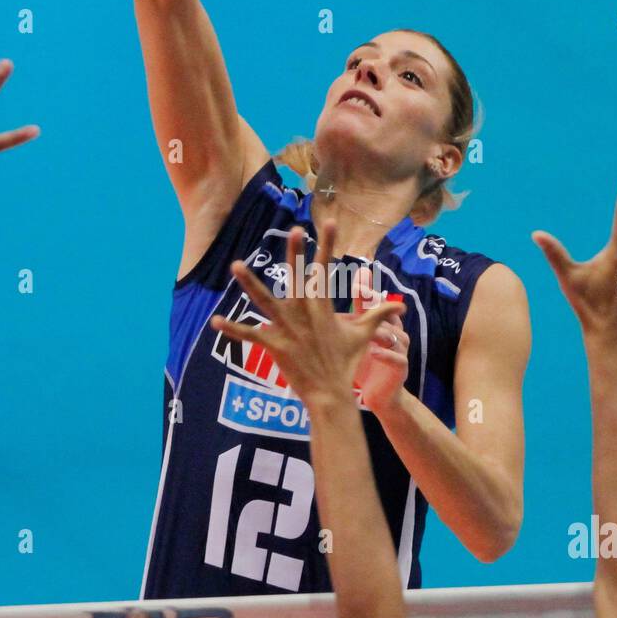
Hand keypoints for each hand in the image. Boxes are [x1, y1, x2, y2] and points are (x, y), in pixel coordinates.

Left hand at [210, 223, 403, 409]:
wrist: (332, 394)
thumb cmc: (346, 363)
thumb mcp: (364, 336)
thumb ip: (378, 315)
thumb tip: (401, 306)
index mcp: (323, 307)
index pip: (325, 269)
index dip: (326, 245)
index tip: (328, 223)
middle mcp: (305, 313)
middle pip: (298, 277)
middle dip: (296, 252)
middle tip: (294, 229)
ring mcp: (288, 328)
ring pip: (265, 300)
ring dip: (250, 283)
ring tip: (236, 264)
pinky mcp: (275, 346)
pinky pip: (250, 335)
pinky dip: (233, 329)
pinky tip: (215, 321)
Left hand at [350, 264, 409, 415]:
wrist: (381, 396)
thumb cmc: (366, 363)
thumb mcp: (355, 340)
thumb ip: (346, 318)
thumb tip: (326, 296)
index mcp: (384, 325)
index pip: (377, 303)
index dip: (370, 292)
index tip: (358, 279)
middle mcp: (395, 334)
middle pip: (391, 315)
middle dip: (379, 305)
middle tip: (365, 298)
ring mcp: (400, 351)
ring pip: (397, 335)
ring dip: (383, 331)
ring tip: (371, 329)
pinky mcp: (400, 370)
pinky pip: (398, 359)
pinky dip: (386, 356)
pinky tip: (374, 353)